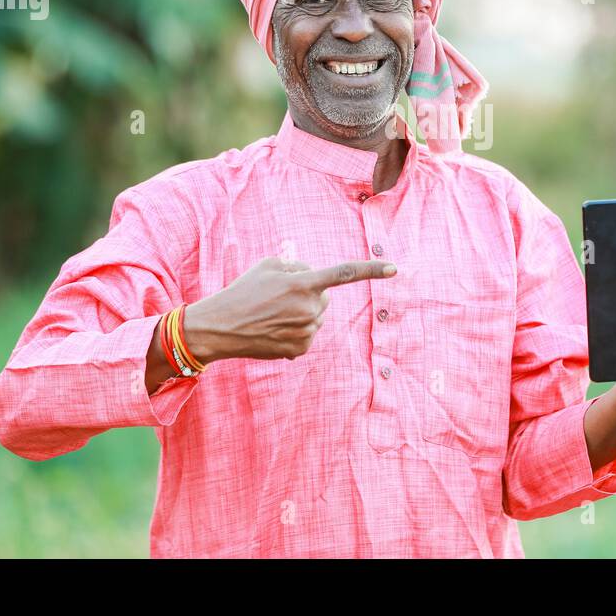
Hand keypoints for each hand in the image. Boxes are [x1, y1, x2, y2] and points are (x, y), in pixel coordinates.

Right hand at [183, 256, 396, 362]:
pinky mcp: (300, 349)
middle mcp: (309, 308)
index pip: (344, 273)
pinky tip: (272, 330)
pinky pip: (307, 335)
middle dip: (309, 295)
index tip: (395, 268)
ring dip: (301, 313)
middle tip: (278, 297)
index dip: (372, 269)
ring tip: (271, 315)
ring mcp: (306, 331)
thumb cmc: (243, 291)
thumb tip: (312, 276)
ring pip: (316, 317)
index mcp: (303, 283)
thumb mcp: (267, 265)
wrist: (220, 328)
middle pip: (324, 298)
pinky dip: (294, 331)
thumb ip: (296, 265)